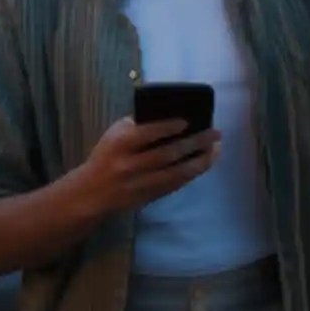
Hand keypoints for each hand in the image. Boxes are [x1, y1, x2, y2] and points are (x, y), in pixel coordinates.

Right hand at [75, 116, 220, 215]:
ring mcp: (142, 184)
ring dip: (200, 160)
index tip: (187, 120)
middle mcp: (132, 165)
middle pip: (168, 154)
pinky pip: (176, 184)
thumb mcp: (114, 135)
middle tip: (214, 133)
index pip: (147, 133)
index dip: (168, 127)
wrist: (93, 192)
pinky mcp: (151, 197)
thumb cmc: (106, 156)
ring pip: (177, 173)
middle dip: (195, 143)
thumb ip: (137, 125)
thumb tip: (168, 114)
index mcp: (121, 144)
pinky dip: (192, 174)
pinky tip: (204, 163)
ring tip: (216, 149)